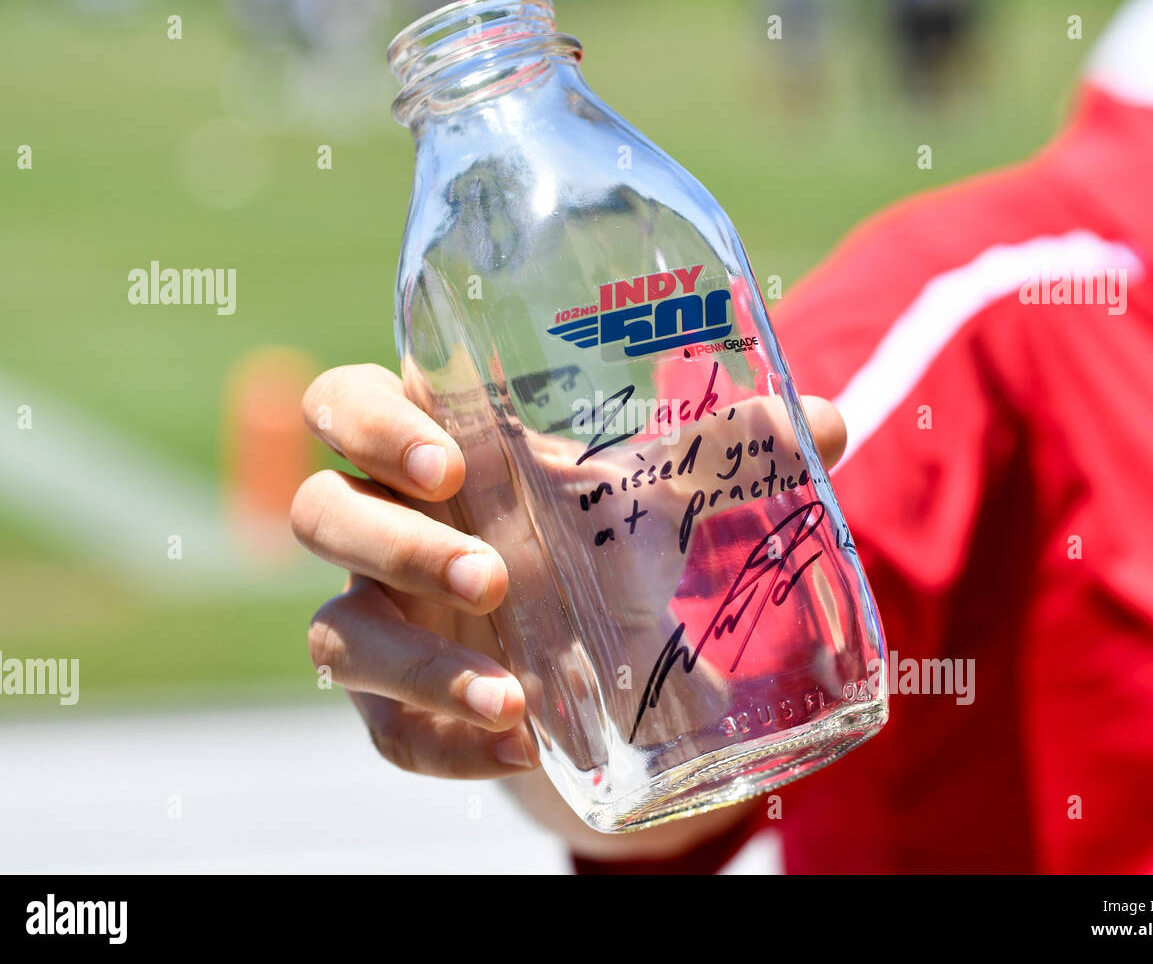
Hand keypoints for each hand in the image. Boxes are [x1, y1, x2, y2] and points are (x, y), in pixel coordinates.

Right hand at [290, 361, 846, 853]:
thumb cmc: (592, 541)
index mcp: (430, 452)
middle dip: (389, 539)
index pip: (346, 406)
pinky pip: (383, 728)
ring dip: (417, 661)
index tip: (452, 461)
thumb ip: (726, 455)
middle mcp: (384, 530)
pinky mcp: (389, 704)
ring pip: (335, 631)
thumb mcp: (649, 500)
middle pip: (320, 512)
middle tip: (491, 572)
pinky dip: (444, 741)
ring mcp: (378, 619)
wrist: (583, 657)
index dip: (369, 423)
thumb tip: (832, 419)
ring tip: (516, 688)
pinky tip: (517, 746)